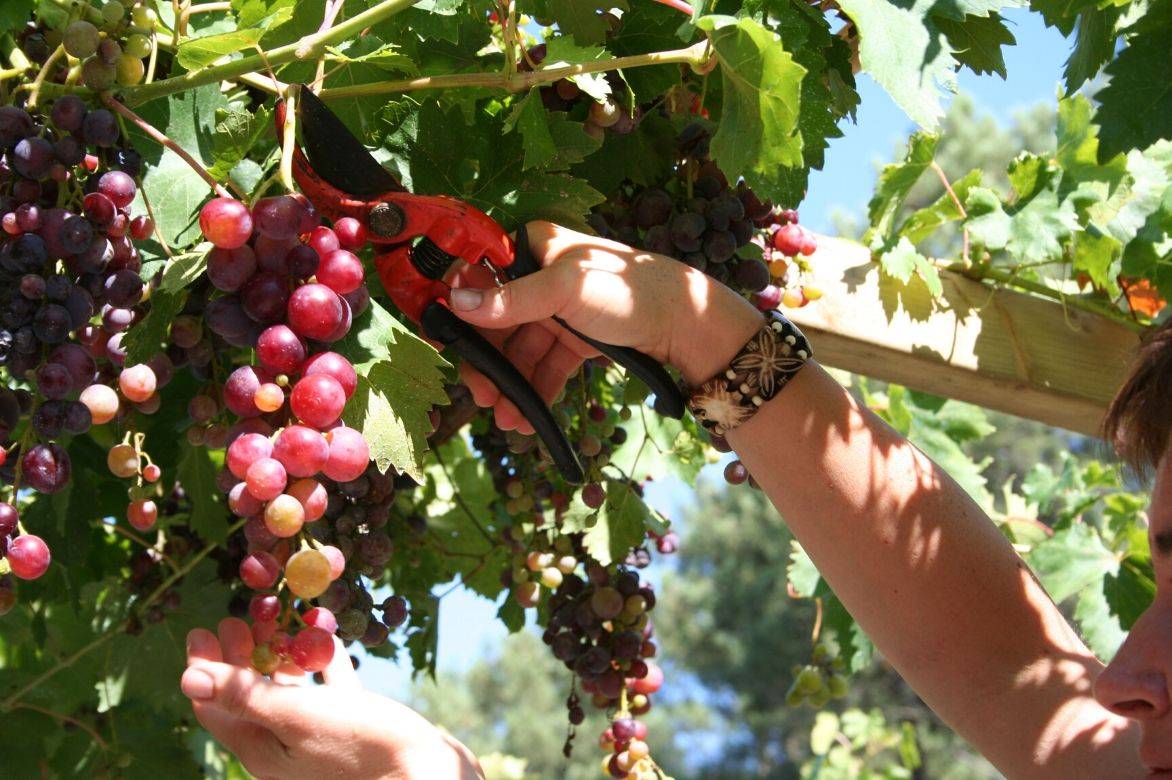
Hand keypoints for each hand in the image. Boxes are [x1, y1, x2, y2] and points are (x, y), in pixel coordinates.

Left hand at [181, 618, 482, 779]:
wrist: (428, 772)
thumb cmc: (362, 745)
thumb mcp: (297, 716)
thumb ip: (245, 697)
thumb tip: (187, 678)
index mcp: (262, 750)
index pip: (218, 707)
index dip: (206, 667)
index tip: (201, 628)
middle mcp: (285, 746)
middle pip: (249, 697)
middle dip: (240, 656)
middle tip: (237, 618)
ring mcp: (318, 737)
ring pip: (288, 691)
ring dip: (279, 656)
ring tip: (278, 620)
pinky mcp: (351, 726)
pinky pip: (329, 690)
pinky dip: (322, 664)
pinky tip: (328, 641)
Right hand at [449, 221, 761, 432]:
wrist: (686, 323)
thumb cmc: (628, 290)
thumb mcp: (566, 290)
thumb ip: (511, 300)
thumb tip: (455, 303)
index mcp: (533, 247)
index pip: (481, 279)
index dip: (462, 315)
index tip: (451, 349)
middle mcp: (541, 275)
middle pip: (496, 322)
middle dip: (488, 364)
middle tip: (483, 398)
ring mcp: (559, 309)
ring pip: (520, 351)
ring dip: (510, 385)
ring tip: (508, 420)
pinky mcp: (576, 338)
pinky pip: (544, 365)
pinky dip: (534, 390)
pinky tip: (528, 418)